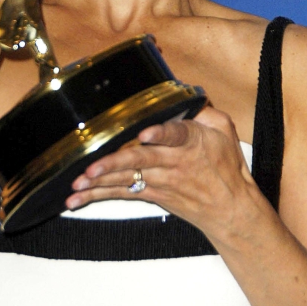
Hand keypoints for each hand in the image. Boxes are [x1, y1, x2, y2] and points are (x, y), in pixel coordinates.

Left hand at [66, 106, 264, 242]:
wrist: (230, 209)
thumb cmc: (227, 167)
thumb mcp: (224, 130)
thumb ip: (202, 111)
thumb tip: (179, 96)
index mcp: (191, 142)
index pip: (175, 135)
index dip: (160, 133)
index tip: (144, 134)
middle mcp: (172, 162)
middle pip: (141, 160)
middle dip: (114, 164)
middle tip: (91, 168)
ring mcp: (160, 181)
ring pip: (126, 179)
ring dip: (99, 182)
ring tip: (78, 184)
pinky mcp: (151, 194)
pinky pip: (121, 194)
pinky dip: (97, 196)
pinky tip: (76, 199)